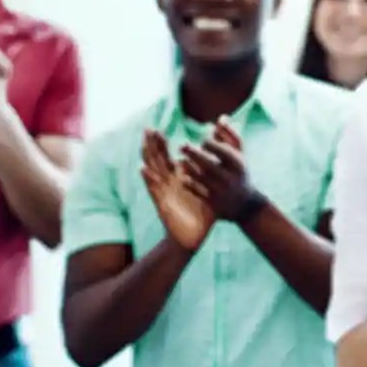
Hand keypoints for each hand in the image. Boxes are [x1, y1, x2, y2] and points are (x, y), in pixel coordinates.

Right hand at [140, 129, 214, 249]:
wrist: (192, 238)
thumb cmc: (200, 216)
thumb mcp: (209, 192)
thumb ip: (213, 177)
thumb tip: (222, 164)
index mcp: (178, 179)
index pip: (166, 157)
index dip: (161, 143)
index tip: (157, 128)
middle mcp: (168, 183)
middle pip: (157, 160)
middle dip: (152, 145)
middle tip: (148, 128)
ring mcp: (164, 192)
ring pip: (153, 171)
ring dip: (148, 157)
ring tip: (143, 143)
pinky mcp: (162, 203)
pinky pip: (154, 189)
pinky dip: (148, 179)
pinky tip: (144, 169)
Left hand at [179, 116, 263, 221]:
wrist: (246, 205)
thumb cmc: (239, 173)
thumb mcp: (240, 155)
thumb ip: (230, 136)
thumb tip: (221, 117)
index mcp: (238, 164)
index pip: (222, 150)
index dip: (210, 143)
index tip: (203, 140)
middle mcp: (230, 178)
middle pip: (209, 164)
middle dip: (194, 154)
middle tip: (182, 145)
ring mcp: (221, 191)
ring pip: (201, 178)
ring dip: (189, 168)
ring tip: (180, 160)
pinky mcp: (213, 203)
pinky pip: (198, 192)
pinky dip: (189, 184)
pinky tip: (183, 177)